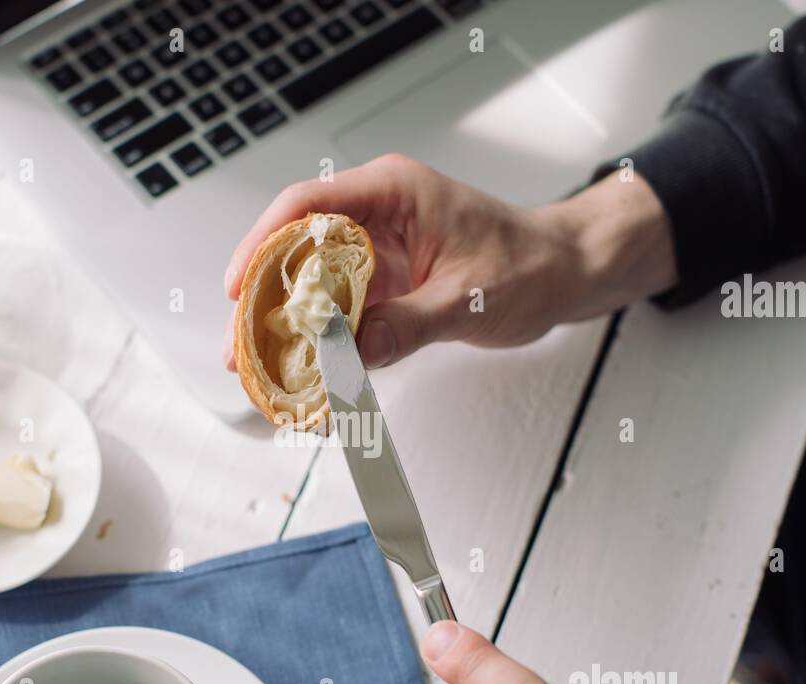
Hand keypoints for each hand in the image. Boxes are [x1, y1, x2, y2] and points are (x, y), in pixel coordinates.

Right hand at [222, 154, 675, 369]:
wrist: (565, 273)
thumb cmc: (531, 265)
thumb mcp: (468, 299)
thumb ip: (407, 326)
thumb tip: (351, 354)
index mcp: (393, 192)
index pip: (305, 205)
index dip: (262, 243)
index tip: (240, 287)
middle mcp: (377, 213)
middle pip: (295, 246)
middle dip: (264, 298)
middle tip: (241, 346)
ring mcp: (378, 247)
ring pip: (311, 280)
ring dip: (288, 323)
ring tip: (263, 366)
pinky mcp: (385, 280)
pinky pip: (338, 305)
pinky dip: (320, 337)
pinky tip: (306, 368)